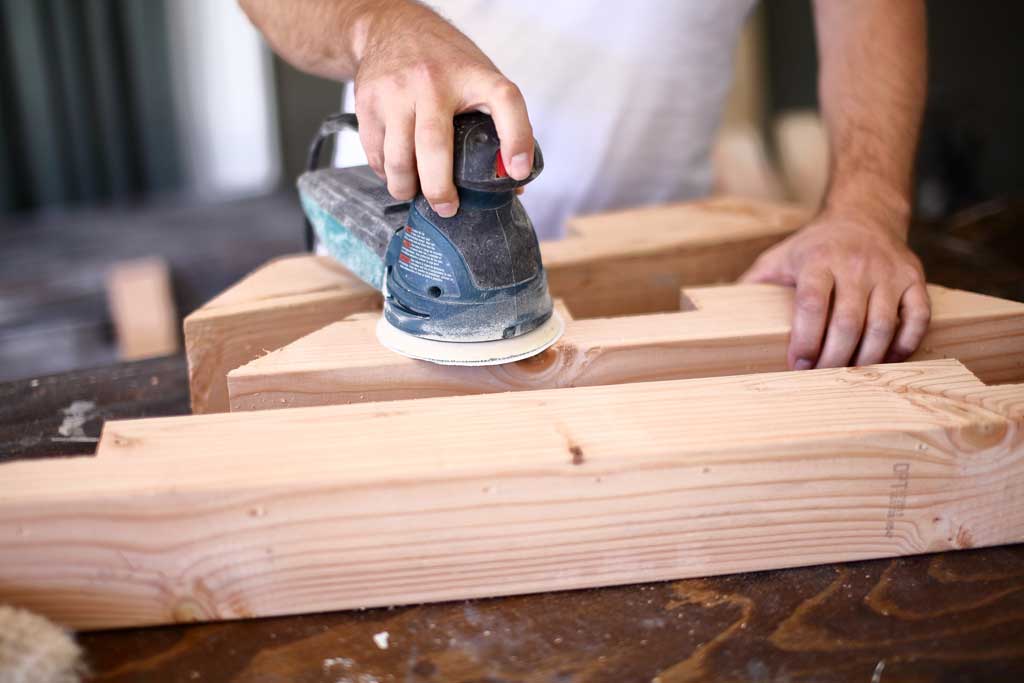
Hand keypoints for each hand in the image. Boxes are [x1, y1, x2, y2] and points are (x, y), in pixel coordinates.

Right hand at [353, 4, 533, 215]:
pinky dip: (385, 173)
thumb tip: (511, 183)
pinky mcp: (369, 102)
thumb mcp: (478, 77)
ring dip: (406, 188)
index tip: (516, 172)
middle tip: (446, 208)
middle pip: (434, 146)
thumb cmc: (443, 62)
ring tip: (414, 194)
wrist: (391, 28)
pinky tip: (395, 173)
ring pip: (398, 158)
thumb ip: (498, 123)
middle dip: (439, 189)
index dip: (516, 139)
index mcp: (473, 75)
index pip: (505, 101)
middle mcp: (434, 81)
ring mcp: (397, 91)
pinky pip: (375, 153)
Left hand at [740, 209, 929, 368]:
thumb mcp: (779, 257)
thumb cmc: (815, 247)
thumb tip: (718, 313)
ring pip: (883, 324)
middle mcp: (856, 265)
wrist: (864, 215)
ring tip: (852, 376)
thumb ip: (754, 283)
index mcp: (819, 261)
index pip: (812, 304)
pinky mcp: (914, 279)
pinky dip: (905, 343)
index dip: (806, 339)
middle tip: (823, 378)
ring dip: (867, 357)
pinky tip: (887, 358)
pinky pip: (917, 317)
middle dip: (834, 357)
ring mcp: (889, 272)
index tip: (797, 365)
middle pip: (848, 321)